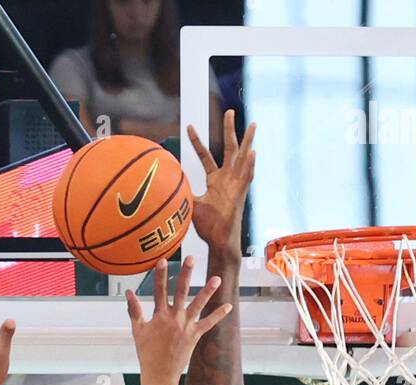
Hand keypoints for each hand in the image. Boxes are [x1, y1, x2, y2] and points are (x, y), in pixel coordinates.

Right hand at [125, 258, 230, 383]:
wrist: (159, 374)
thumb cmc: (147, 353)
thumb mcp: (138, 331)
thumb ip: (134, 310)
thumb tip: (128, 293)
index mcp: (159, 316)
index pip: (159, 291)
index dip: (160, 275)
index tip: (163, 260)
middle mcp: (174, 318)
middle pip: (181, 292)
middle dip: (186, 274)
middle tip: (191, 258)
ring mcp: (186, 326)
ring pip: (198, 305)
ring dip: (208, 291)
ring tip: (217, 278)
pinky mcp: (195, 336)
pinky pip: (209, 323)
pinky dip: (218, 315)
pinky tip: (228, 306)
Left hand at [187, 109, 256, 259]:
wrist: (219, 242)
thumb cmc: (207, 227)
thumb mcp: (190, 206)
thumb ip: (182, 195)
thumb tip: (162, 190)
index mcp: (216, 180)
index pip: (205, 156)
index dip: (197, 142)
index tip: (188, 127)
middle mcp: (228, 179)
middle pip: (229, 148)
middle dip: (230, 130)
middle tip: (230, 111)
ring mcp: (236, 185)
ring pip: (243, 158)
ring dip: (248, 141)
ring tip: (253, 124)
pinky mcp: (241, 194)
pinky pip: (247, 177)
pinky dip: (250, 165)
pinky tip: (253, 153)